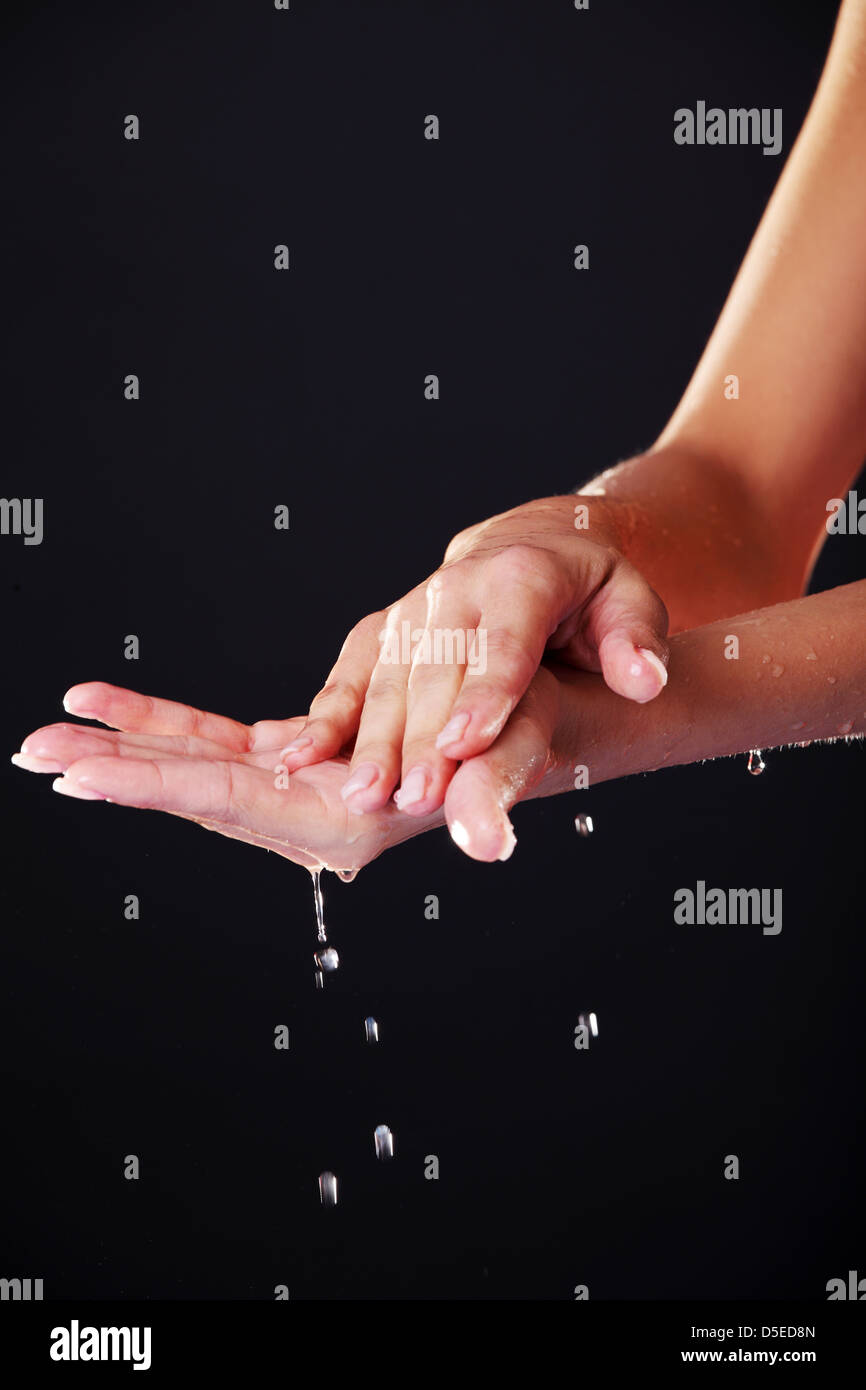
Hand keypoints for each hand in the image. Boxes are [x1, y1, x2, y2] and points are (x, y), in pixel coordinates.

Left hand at [12, 671, 568, 864]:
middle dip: (116, 768)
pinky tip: (114, 705)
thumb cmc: (528, 732)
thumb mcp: (515, 749)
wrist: (533, 724)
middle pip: (197, 790)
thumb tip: (489, 842)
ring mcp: (299, 791)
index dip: (154, 781)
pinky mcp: (296, 762)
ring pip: (198, 769)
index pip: (231, 798)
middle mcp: (312, 815)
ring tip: (55, 727)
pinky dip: (167, 724)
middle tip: (33, 749)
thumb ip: (497, 795)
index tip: (78, 769)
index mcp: (347, 819)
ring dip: (128, 748)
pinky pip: (218, 742)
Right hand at [280, 492, 667, 819]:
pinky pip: (351, 673)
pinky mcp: (384, 629)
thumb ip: (637, 641)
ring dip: (373, 740)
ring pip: (389, 678)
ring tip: (365, 795)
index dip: (485, 692)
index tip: (469, 742)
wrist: (531, 543)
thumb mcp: (630, 601)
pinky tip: (299, 759)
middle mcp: (457, 586)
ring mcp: (413, 608)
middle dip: (424, 737)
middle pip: (438, 671)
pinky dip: (325, 715)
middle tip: (418, 799)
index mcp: (523, 576)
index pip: (503, 641)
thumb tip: (644, 680)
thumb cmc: (588, 586)